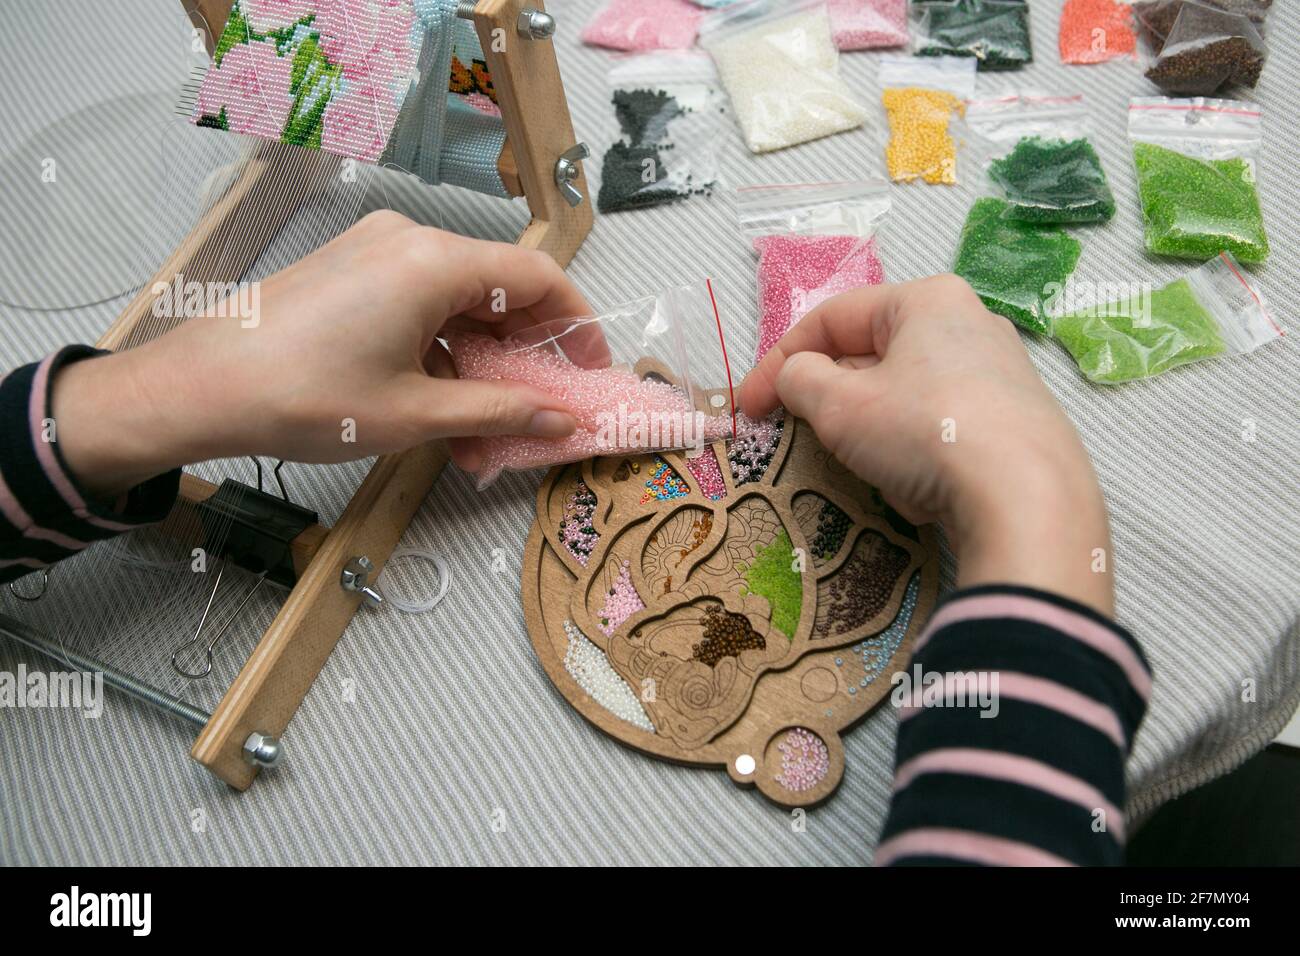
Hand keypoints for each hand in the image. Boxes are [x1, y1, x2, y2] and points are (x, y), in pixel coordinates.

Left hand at [52, 212, 591, 493]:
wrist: (199, 388)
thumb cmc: (302, 397)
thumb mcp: (415, 414)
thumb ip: (500, 411)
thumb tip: (561, 421)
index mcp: (433, 262)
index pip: (538, 277)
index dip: (577, 326)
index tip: (592, 373)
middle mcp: (409, 240)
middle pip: (501, 285)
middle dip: (529, 350)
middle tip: (546, 406)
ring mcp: (376, 251)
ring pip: (461, 298)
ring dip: (485, 357)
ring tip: (491, 424)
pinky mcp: (352, 269)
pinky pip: (422, 301)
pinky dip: (445, 347)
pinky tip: (446, 402)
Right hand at [740, 275, 1113, 615]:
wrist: (1027, 498)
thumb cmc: (923, 431)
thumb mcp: (838, 406)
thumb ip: (800, 382)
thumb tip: (797, 378)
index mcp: (925, 300)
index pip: (831, 318)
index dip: (778, 361)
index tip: (748, 406)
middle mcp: (970, 323)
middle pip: (872, 355)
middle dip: (831, 398)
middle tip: (802, 433)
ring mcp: (1001, 374)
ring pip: (906, 396)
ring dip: (873, 431)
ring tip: (871, 469)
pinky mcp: (1019, 423)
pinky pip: (943, 429)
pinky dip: (916, 454)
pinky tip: (919, 489)